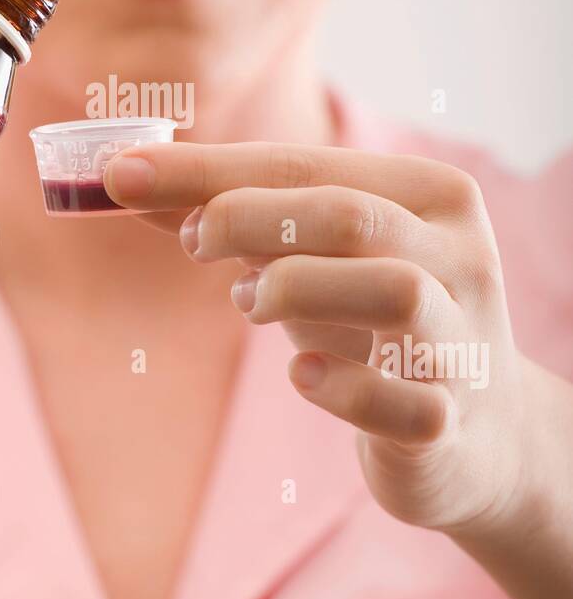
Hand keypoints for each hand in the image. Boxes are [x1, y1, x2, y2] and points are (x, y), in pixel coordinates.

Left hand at [103, 140, 534, 540]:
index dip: (207, 170)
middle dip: (247, 219)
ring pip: (392, 291)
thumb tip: (123, 177)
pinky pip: (400, 402)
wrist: (477, 434)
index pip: (307, 165)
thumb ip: (228, 215)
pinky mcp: (448, 423)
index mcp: (430, 196)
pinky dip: (340, 387)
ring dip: (295, 288)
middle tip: (191, 243)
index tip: (120, 173)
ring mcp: (462, 342)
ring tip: (247, 300)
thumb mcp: (308, 257)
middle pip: (349, 216)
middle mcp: (462, 257)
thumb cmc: (373, 323)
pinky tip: (300, 374)